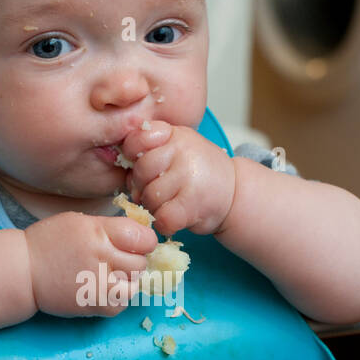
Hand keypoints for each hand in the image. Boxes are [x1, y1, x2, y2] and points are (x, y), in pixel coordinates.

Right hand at [25, 211, 156, 317]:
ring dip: (128, 280)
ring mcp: (100, 285)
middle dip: (134, 260)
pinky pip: (123, 303)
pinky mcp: (96, 305)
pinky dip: (118, 296)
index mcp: (99, 232)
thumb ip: (110, 227)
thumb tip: (142, 235)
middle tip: (118, 259)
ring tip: (111, 274)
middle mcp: (102, 258)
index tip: (136, 243)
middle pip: (141, 263)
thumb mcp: (79, 221)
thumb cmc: (50, 242)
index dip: (144, 241)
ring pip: (135, 284)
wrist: (24, 272)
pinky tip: (103, 288)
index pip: (144, 238)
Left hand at [120, 120, 235, 235]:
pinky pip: (162, 218)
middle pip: (141, 171)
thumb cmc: (200, 173)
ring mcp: (188, 177)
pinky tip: (174, 218)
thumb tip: (124, 170)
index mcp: (175, 135)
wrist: (235, 193)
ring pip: (150, 197)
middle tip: (155, 192)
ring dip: (154, 208)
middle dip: (142, 187)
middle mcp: (183, 151)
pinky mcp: (192, 204)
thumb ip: (152, 150)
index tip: (140, 165)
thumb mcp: (179, 149)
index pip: (139, 138)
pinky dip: (164, 224)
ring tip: (170, 204)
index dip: (133, 154)